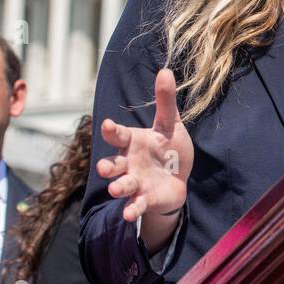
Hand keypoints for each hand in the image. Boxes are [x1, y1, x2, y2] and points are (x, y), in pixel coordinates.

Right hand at [97, 68, 193, 224]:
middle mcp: (128, 163)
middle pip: (112, 164)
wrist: (178, 178)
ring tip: (116, 189)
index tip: (107, 125)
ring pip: (121, 186)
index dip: (112, 131)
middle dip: (107, 167)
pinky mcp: (144, 199)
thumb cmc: (169, 148)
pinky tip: (130, 214)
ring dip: (117, 188)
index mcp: (133, 142)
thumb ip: (165, 101)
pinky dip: (132, 209)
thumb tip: (166, 70)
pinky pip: (135, 205)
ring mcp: (135, 182)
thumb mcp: (170, 124)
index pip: (118, 135)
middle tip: (105, 168)